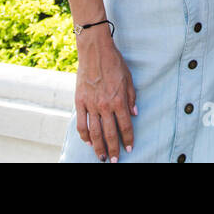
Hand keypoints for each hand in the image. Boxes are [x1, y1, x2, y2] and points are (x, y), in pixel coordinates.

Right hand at [73, 28, 136, 161]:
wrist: (95, 51)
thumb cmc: (114, 63)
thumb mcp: (129, 79)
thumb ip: (131, 98)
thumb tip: (134, 114)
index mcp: (119, 100)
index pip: (125, 126)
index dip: (127, 140)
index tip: (129, 149)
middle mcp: (105, 105)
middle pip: (109, 134)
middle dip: (113, 149)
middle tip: (113, 161)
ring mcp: (91, 105)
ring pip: (94, 132)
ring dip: (98, 147)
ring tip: (101, 157)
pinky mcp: (79, 102)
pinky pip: (81, 123)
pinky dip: (84, 135)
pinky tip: (88, 142)